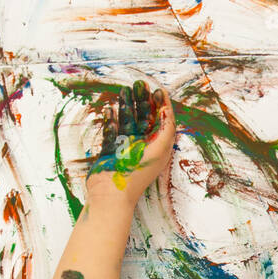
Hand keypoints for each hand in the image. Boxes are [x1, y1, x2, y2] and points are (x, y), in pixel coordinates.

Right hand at [85, 80, 175, 206]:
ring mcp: (126, 148)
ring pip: (127, 122)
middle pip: (144, 118)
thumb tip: (168, 111)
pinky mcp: (111, 152)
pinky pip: (111, 132)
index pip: (162, 122)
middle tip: (139, 84)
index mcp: (158, 147)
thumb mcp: (159, 149)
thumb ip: (166, 129)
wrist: (112, 194)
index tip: (158, 90)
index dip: (161, 105)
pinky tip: (109, 109)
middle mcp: (143, 147)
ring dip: (126, 106)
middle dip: (142, 100)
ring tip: (123, 90)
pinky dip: (111, 121)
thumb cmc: (137, 173)